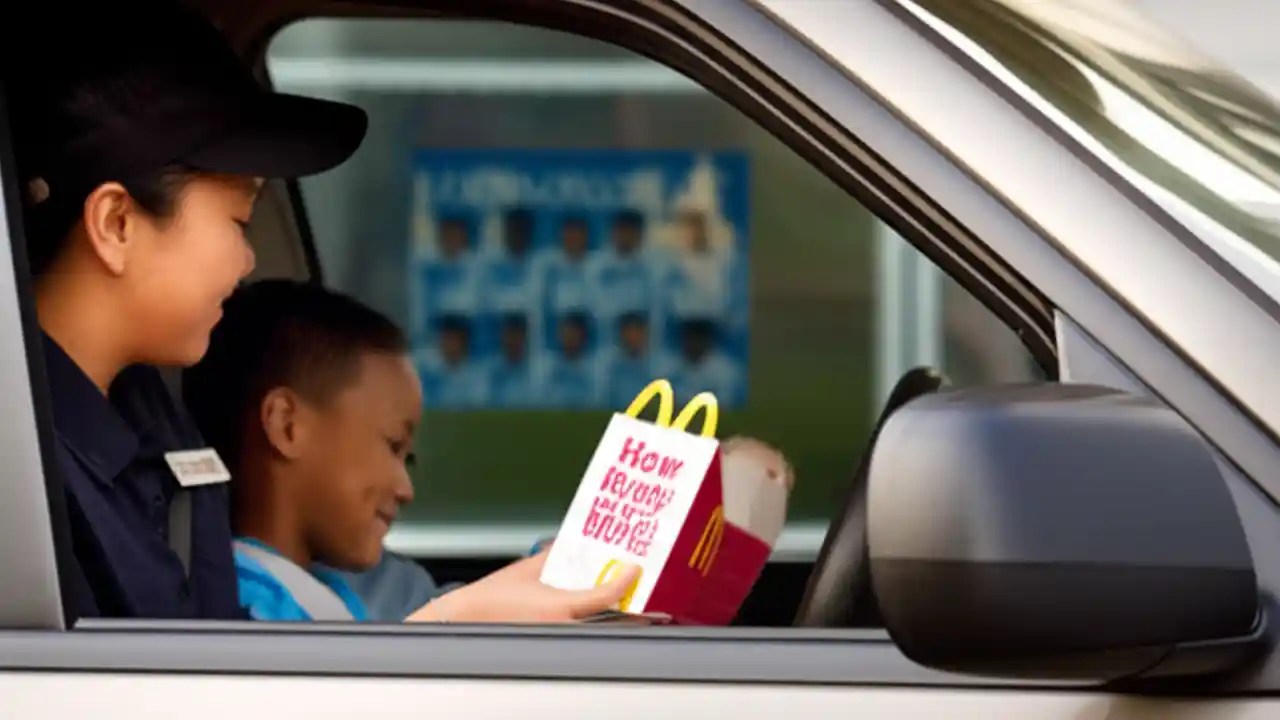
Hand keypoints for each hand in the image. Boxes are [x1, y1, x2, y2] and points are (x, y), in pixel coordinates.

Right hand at [406, 550, 638, 623]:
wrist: (466, 619)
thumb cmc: (490, 598)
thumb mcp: (526, 568)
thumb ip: (551, 555)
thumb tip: (568, 543)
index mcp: (559, 608)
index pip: (604, 596)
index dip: (623, 582)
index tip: (633, 570)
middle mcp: (562, 627)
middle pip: (607, 617)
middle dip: (623, 602)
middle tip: (633, 585)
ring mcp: (557, 637)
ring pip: (594, 626)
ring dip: (607, 612)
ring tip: (617, 595)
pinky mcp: (549, 641)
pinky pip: (579, 630)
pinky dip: (589, 619)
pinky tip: (591, 606)